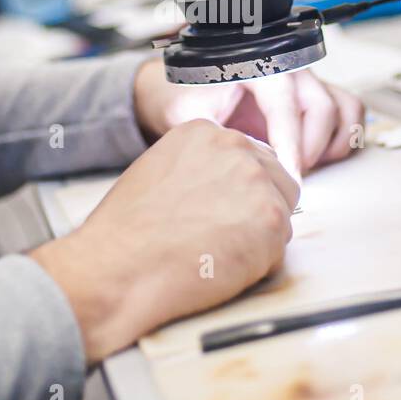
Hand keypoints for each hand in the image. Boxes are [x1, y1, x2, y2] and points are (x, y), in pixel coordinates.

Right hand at [30, 119, 299, 362]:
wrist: (118, 267)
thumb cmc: (126, 231)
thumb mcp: (159, 170)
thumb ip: (199, 167)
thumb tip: (225, 187)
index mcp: (207, 132)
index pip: (251, 157)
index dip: (239, 193)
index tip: (221, 213)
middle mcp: (237, 147)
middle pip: (276, 180)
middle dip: (257, 211)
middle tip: (222, 239)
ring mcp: (258, 182)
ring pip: (282, 214)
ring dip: (259, 238)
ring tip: (215, 254)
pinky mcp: (271, 221)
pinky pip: (279, 249)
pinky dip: (258, 266)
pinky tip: (221, 268)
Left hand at [132, 58, 363, 179]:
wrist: (183, 87)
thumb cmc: (185, 94)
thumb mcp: (187, 113)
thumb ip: (211, 133)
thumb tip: (237, 159)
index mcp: (255, 62)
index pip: (284, 104)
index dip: (290, 145)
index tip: (290, 176)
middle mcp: (287, 65)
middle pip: (322, 106)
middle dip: (308, 149)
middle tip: (287, 176)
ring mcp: (304, 78)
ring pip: (343, 108)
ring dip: (328, 144)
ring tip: (300, 164)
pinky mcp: (314, 93)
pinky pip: (348, 111)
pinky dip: (340, 137)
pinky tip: (314, 155)